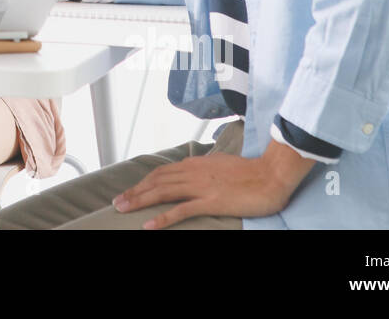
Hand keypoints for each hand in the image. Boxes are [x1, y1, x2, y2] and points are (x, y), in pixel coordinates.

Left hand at [110, 141, 314, 228]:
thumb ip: (203, 169)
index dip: (143, 182)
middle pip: (156, 181)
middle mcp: (193, 172)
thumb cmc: (250, 172)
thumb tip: (191, 173)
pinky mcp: (211, 202)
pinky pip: (182, 211)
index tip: (130, 190)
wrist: (271, 174)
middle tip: (117, 202)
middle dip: (134, 192)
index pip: (162, 172)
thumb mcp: (220, 165)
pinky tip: (149, 225)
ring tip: (123, 210)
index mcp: (194, 164)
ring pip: (163, 192)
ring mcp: (200, 187)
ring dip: (140, 201)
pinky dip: (163, 218)